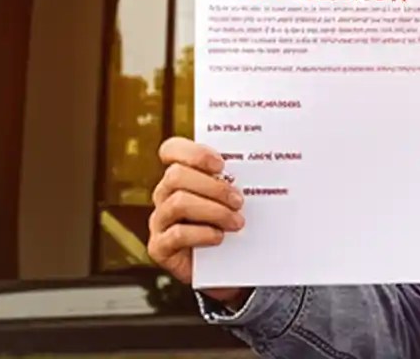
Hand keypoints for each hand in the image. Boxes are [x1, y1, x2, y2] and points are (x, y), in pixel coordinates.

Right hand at [148, 137, 248, 305]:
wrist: (225, 269)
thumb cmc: (231, 226)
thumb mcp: (233, 200)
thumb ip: (234, 182)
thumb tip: (260, 166)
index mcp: (180, 175)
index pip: (171, 150)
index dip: (194, 153)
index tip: (221, 164)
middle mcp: (164, 194)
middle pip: (177, 175)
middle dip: (213, 186)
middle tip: (239, 201)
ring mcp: (159, 221)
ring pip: (178, 203)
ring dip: (213, 211)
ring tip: (236, 222)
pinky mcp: (159, 247)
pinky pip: (177, 234)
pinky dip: (202, 234)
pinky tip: (219, 238)